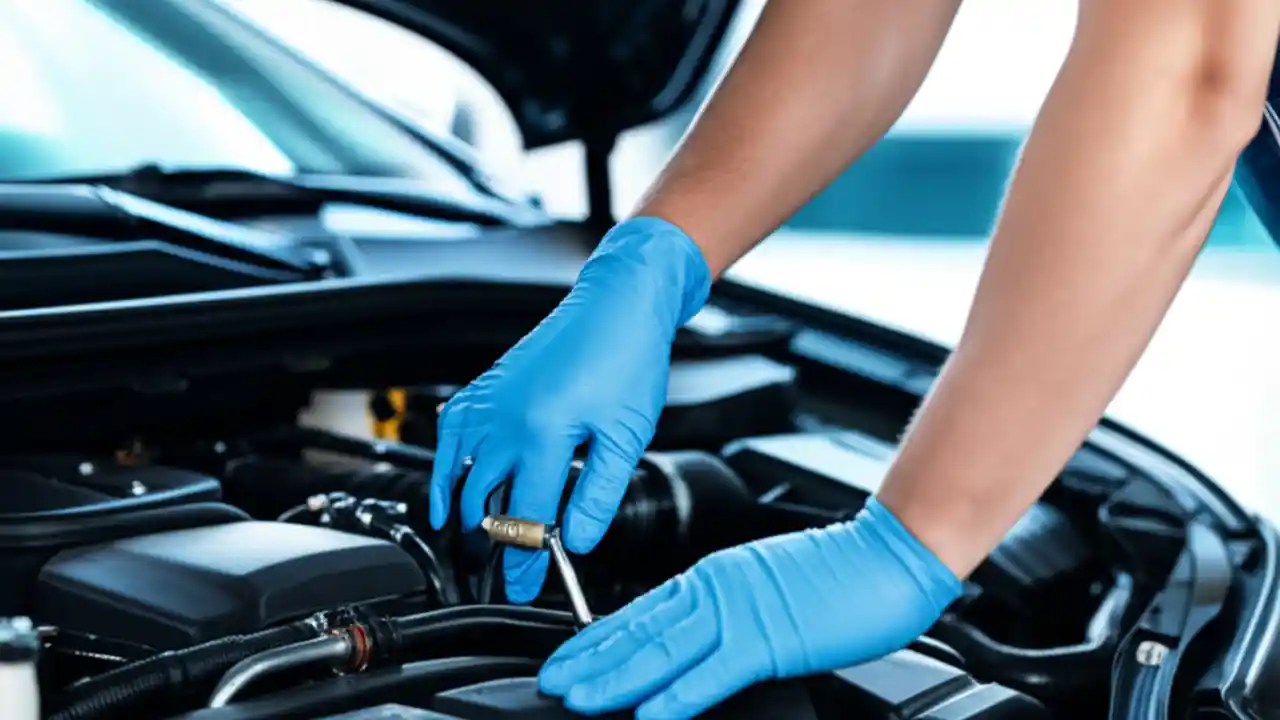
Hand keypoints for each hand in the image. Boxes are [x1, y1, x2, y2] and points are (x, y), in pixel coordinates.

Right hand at [429, 217, 710, 603]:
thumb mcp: (626, 436)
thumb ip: (597, 495)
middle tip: (503, 573)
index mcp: (542, 434)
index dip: (525, 558)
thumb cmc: (627, 358)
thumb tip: (576, 541)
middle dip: (491, 543)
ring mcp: (490, 400)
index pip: (524, 516)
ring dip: (462, 508)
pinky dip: (447, 462)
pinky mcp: (487, 386)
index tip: (523, 585)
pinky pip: (451, 431)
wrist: (618, 302)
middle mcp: (505, 418)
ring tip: (471, 538)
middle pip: (481, 500)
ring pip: (456, 469)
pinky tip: (452, 480)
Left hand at [537, 498, 961, 718]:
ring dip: (615, 678)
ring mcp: (738, 613)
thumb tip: (695, 641)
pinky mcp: (769, 639)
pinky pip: (713, 673)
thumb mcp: (764, 585)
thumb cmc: (838, 574)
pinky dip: (678, 694)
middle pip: (638, 631)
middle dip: (589, 661)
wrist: (888, 555)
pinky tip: (649, 713)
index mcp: (712, 577)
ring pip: (662, 651)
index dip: (596, 638)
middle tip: (551, 682)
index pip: (639, 612)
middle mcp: (714, 589)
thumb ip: (726, 609)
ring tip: (578, 697)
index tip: (565, 658)